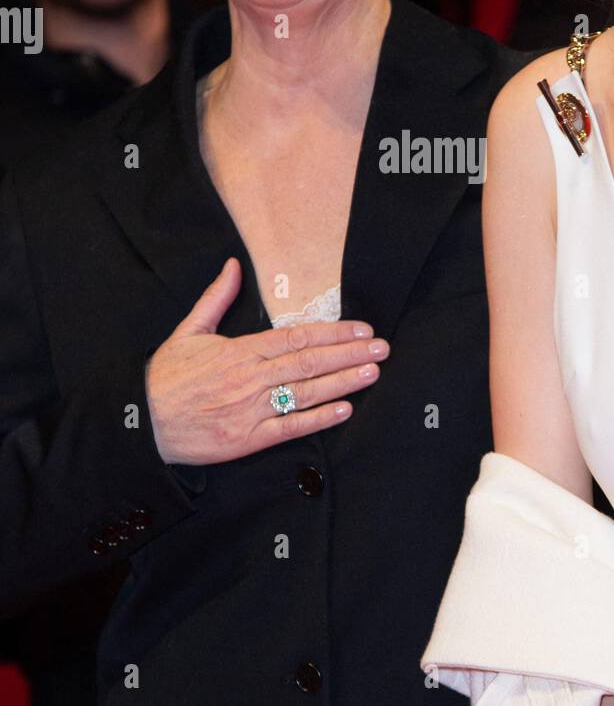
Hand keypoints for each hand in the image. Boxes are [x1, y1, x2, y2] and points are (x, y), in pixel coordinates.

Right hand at [144, 257, 388, 464]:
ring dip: (343, 383)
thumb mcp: (188, 331)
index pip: (297, 338)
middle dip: (349, 354)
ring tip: (372, 373)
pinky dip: (318, 420)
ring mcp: (250, 410)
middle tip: (381, 349)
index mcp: (240, 351)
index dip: (333, 333)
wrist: (140, 422)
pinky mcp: (247, 440)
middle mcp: (250, 379)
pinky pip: (289, 428)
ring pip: (306, 393)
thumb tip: (233, 265)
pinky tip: (344, 410)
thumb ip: (215, 298)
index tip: (361, 329)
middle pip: (309, 362)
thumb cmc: (165, 377)